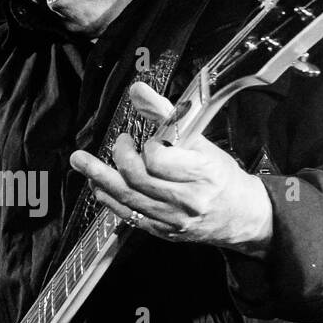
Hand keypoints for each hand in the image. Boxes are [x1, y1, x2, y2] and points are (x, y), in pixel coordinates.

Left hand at [70, 81, 273, 253]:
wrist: (241, 215)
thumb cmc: (221, 175)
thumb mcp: (202, 140)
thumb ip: (167, 116)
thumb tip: (138, 91)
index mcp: (202, 174)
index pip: (159, 160)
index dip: (148, 147)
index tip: (151, 140)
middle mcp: (186, 201)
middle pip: (137, 178)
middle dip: (120, 156)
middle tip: (121, 143)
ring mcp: (172, 219)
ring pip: (126, 197)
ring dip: (99, 176)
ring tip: (81, 161)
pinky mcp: (162, 231)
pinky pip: (127, 215)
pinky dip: (108, 197)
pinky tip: (98, 184)